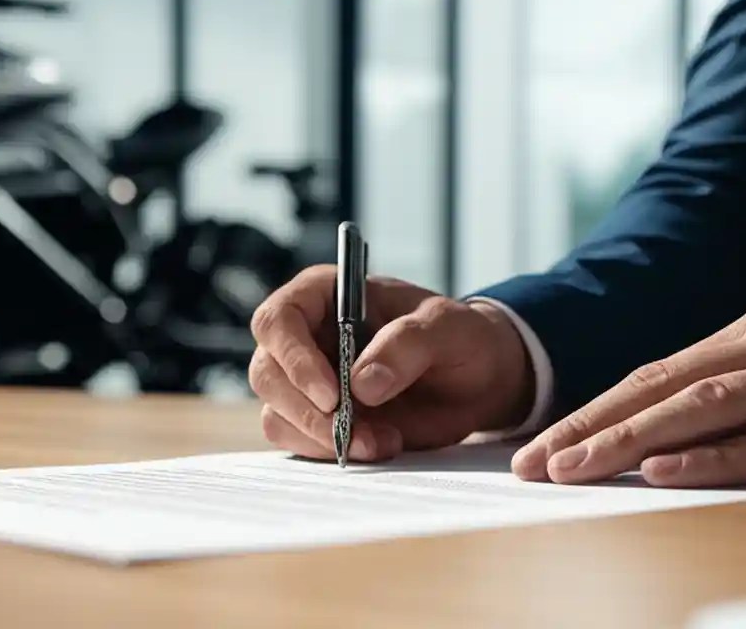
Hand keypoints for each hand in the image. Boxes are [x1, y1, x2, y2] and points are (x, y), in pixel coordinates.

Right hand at [249, 265, 533, 462]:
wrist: (477, 381)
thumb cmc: (460, 337)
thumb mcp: (448, 327)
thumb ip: (407, 344)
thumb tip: (361, 383)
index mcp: (324, 294)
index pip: (278, 319)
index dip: (294, 359)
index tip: (332, 396)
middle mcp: (304, 335)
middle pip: (268, 373)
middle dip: (308, 411)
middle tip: (357, 431)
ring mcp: (305, 380)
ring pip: (277, 413)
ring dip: (322, 437)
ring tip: (381, 441)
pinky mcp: (315, 418)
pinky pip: (297, 440)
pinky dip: (329, 451)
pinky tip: (376, 445)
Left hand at [512, 302, 745, 486]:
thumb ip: (730, 393)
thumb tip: (644, 432)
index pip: (652, 374)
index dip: (590, 411)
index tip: (537, 446)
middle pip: (663, 386)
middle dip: (590, 427)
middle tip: (533, 464)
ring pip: (706, 406)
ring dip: (631, 440)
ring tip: (574, 468)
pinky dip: (717, 456)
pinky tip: (665, 471)